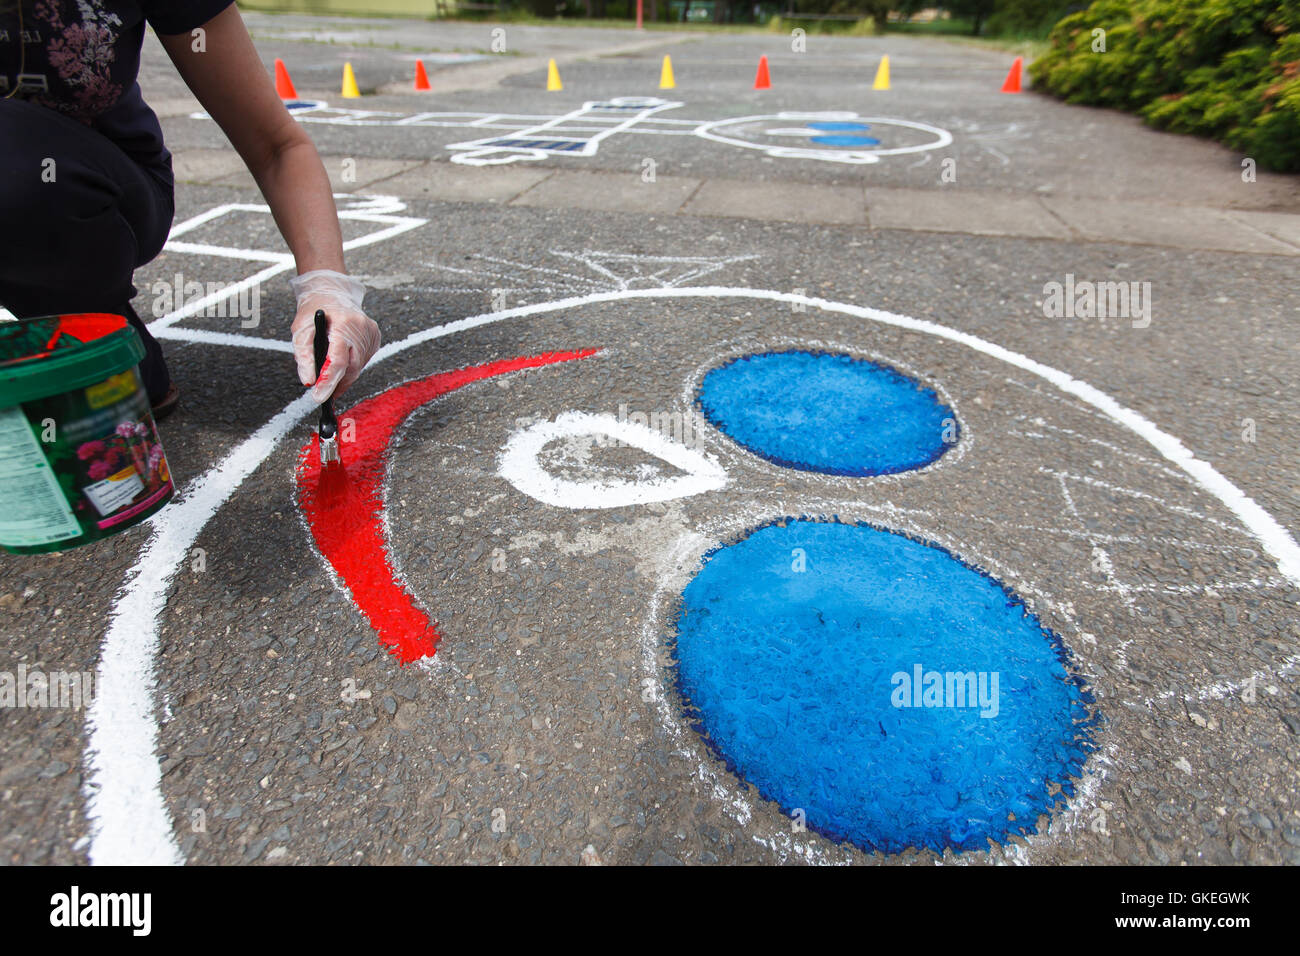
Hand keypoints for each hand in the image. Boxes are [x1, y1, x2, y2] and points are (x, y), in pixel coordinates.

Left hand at [288, 270, 379, 402]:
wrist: (331, 293)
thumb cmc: (314, 312)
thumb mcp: (301, 330)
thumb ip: (304, 355)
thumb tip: (308, 381)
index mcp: (343, 324)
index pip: (338, 361)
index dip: (328, 382)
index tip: (319, 397)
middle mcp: (362, 328)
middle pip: (351, 368)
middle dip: (336, 382)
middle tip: (323, 391)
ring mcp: (371, 333)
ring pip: (358, 367)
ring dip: (343, 374)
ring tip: (330, 372)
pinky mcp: (376, 337)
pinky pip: (363, 360)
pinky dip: (351, 366)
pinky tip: (343, 357)